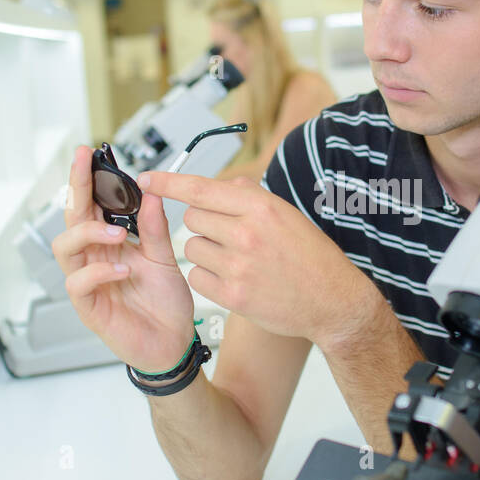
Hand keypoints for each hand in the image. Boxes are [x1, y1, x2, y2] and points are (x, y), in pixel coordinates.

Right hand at [51, 146, 196, 373]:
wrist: (175, 342)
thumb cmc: (166, 302)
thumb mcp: (166, 257)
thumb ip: (155, 228)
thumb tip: (151, 192)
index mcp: (111, 243)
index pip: (90, 204)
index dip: (85, 180)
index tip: (87, 153)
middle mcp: (95, 258)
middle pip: (71, 218)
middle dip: (76, 189)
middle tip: (84, 166)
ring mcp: (89, 282)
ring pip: (65, 248)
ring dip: (88, 232)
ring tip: (116, 233)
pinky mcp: (89, 307)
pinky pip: (78, 283)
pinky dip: (99, 272)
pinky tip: (122, 270)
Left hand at [143, 171, 370, 347]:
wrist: (333, 301)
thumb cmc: (312, 256)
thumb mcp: (286, 213)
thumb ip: (249, 196)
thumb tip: (216, 184)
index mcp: (260, 207)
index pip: (199, 188)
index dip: (167, 182)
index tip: (146, 178)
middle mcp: (246, 234)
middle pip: (191, 217)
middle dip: (203, 223)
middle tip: (230, 235)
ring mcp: (237, 266)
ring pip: (190, 247)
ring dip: (205, 251)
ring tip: (235, 259)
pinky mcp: (232, 296)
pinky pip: (196, 276)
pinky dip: (207, 276)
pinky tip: (232, 278)